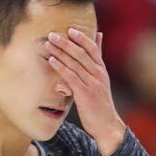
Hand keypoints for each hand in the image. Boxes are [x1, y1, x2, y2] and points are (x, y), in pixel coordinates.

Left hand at [46, 29, 125, 155]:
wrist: (106, 125)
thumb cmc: (100, 104)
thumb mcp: (101, 79)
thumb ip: (97, 59)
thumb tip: (99, 36)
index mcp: (101, 70)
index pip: (92, 49)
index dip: (81, 38)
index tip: (69, 30)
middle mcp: (98, 74)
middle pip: (81, 53)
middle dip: (66, 43)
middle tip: (52, 34)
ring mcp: (92, 83)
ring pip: (75, 63)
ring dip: (60, 52)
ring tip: (48, 44)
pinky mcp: (85, 94)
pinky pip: (71, 77)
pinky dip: (61, 67)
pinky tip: (52, 61)